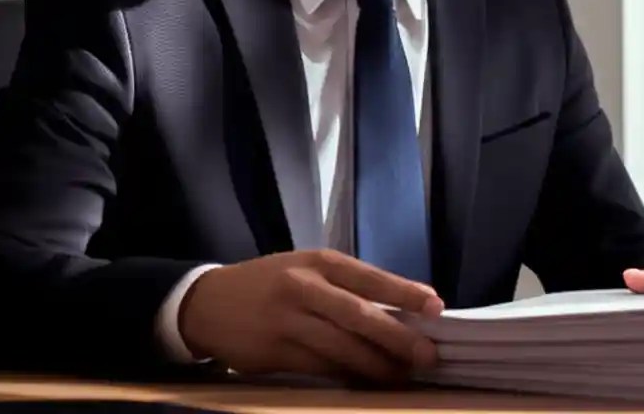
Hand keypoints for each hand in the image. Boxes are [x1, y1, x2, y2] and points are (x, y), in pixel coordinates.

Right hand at [179, 250, 444, 383]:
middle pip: (359, 315)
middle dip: (398, 337)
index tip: (436, 308)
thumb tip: (403, 311)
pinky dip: (347, 375)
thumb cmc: (272, 283)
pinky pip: (319, 367)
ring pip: (341, 347)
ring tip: (402, 375)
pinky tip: (366, 381)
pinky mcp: (273, 351)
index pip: (370, 278)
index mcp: (319, 262)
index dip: (405, 293)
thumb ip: (348, 287)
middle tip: (428, 355)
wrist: (207, 302)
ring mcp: (287, 321)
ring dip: (376, 365)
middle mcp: (304, 287)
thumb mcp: (308, 269)